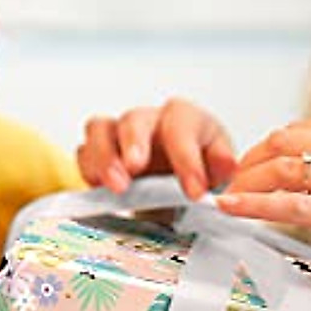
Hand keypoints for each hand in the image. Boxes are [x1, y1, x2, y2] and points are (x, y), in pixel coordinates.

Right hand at [77, 98, 236, 198]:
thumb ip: (222, 164)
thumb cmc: (202, 169)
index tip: (194, 192)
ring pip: (99, 128)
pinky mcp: (99, 153)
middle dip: (133, 143)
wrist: (182, 186)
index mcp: (185, 118)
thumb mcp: (220, 167)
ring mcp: (120, 134)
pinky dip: (89, 169)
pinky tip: (100, 188)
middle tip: (136, 169)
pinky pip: (83, 151)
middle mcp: (149, 120)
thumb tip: (226, 164)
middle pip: (134, 119)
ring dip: (105, 156)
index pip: (182, 125)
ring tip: (117, 187)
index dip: (187, 157)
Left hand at [216, 114, 310, 290]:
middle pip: (284, 143)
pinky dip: (253, 204)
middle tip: (233, 180)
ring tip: (228, 195)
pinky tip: (232, 207)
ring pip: (282, 170)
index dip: (268, 146)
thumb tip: (306, 163)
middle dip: (250, 161)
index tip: (253, 162)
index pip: (302, 128)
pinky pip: (290, 205)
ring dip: (246, 182)